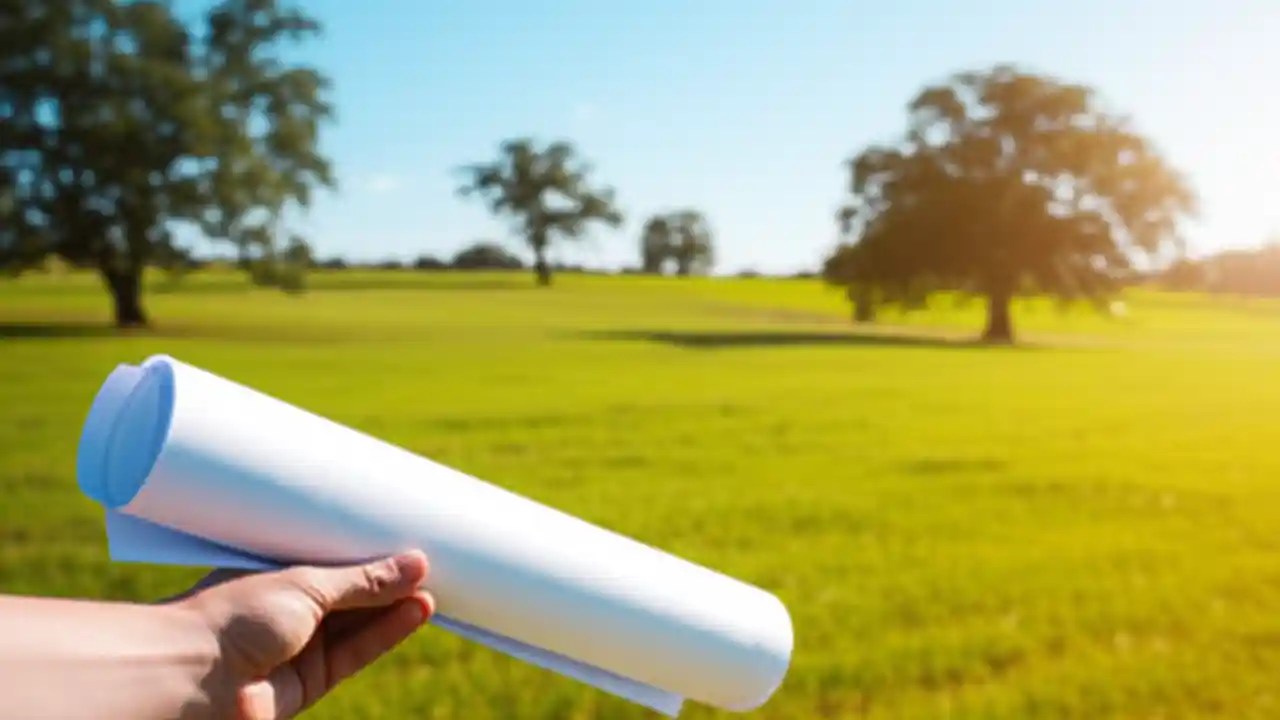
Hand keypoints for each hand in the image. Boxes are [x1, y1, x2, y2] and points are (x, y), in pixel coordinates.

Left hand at [177, 551, 433, 719]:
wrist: (191, 678)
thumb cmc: (230, 615)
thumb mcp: (305, 583)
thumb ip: (363, 580)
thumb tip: (418, 564)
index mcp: (273, 570)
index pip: (329, 555)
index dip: (365, 547)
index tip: (401, 531)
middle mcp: (286, 606)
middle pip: (350, 590)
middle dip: (388, 576)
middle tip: (431, 556)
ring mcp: (300, 644)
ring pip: (360, 621)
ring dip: (396, 604)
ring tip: (433, 581)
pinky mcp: (313, 678)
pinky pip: (360, 650)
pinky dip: (390, 631)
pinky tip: (418, 609)